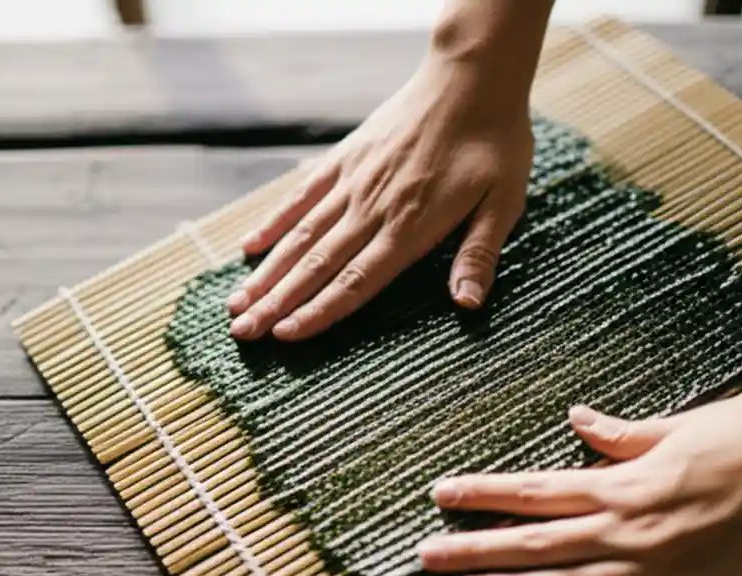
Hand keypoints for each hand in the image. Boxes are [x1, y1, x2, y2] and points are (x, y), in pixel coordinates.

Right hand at [226, 54, 533, 340]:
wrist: (471, 74)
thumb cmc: (495, 141)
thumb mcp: (505, 201)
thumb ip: (479, 253)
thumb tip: (468, 304)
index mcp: (411, 225)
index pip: (356, 280)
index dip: (319, 311)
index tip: (284, 335)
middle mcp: (373, 207)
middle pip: (318, 265)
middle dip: (277, 303)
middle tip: (242, 333)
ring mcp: (354, 180)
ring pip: (302, 235)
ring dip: (268, 272)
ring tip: (236, 303)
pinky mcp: (347, 156)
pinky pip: (303, 194)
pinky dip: (275, 222)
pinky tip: (250, 246)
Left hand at [417, 393, 741, 575]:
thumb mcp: (681, 424)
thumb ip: (624, 434)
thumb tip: (579, 419)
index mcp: (627, 481)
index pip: (536, 492)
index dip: (484, 495)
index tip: (441, 495)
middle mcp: (635, 529)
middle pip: (538, 545)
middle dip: (476, 549)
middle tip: (426, 556)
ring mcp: (668, 572)